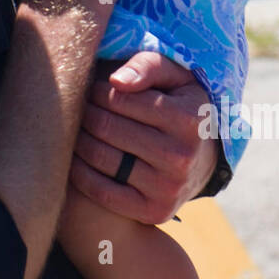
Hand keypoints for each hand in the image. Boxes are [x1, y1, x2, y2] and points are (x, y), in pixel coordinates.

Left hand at [66, 51, 218, 223]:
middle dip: (85, 113)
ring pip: (100, 157)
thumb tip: (117, 81)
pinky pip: (101, 191)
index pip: (120, 98)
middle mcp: (181, 156)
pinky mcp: (153, 211)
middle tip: (79, 108)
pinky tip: (76, 157)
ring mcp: (168, 188)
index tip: (92, 89)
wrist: (202, 161)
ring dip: (78, 139)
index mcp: (188, 119)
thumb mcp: (176, 78)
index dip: (98, 91)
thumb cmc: (180, 107)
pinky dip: (80, 172)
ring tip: (76, 128)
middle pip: (106, 127)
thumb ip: (148, 66)